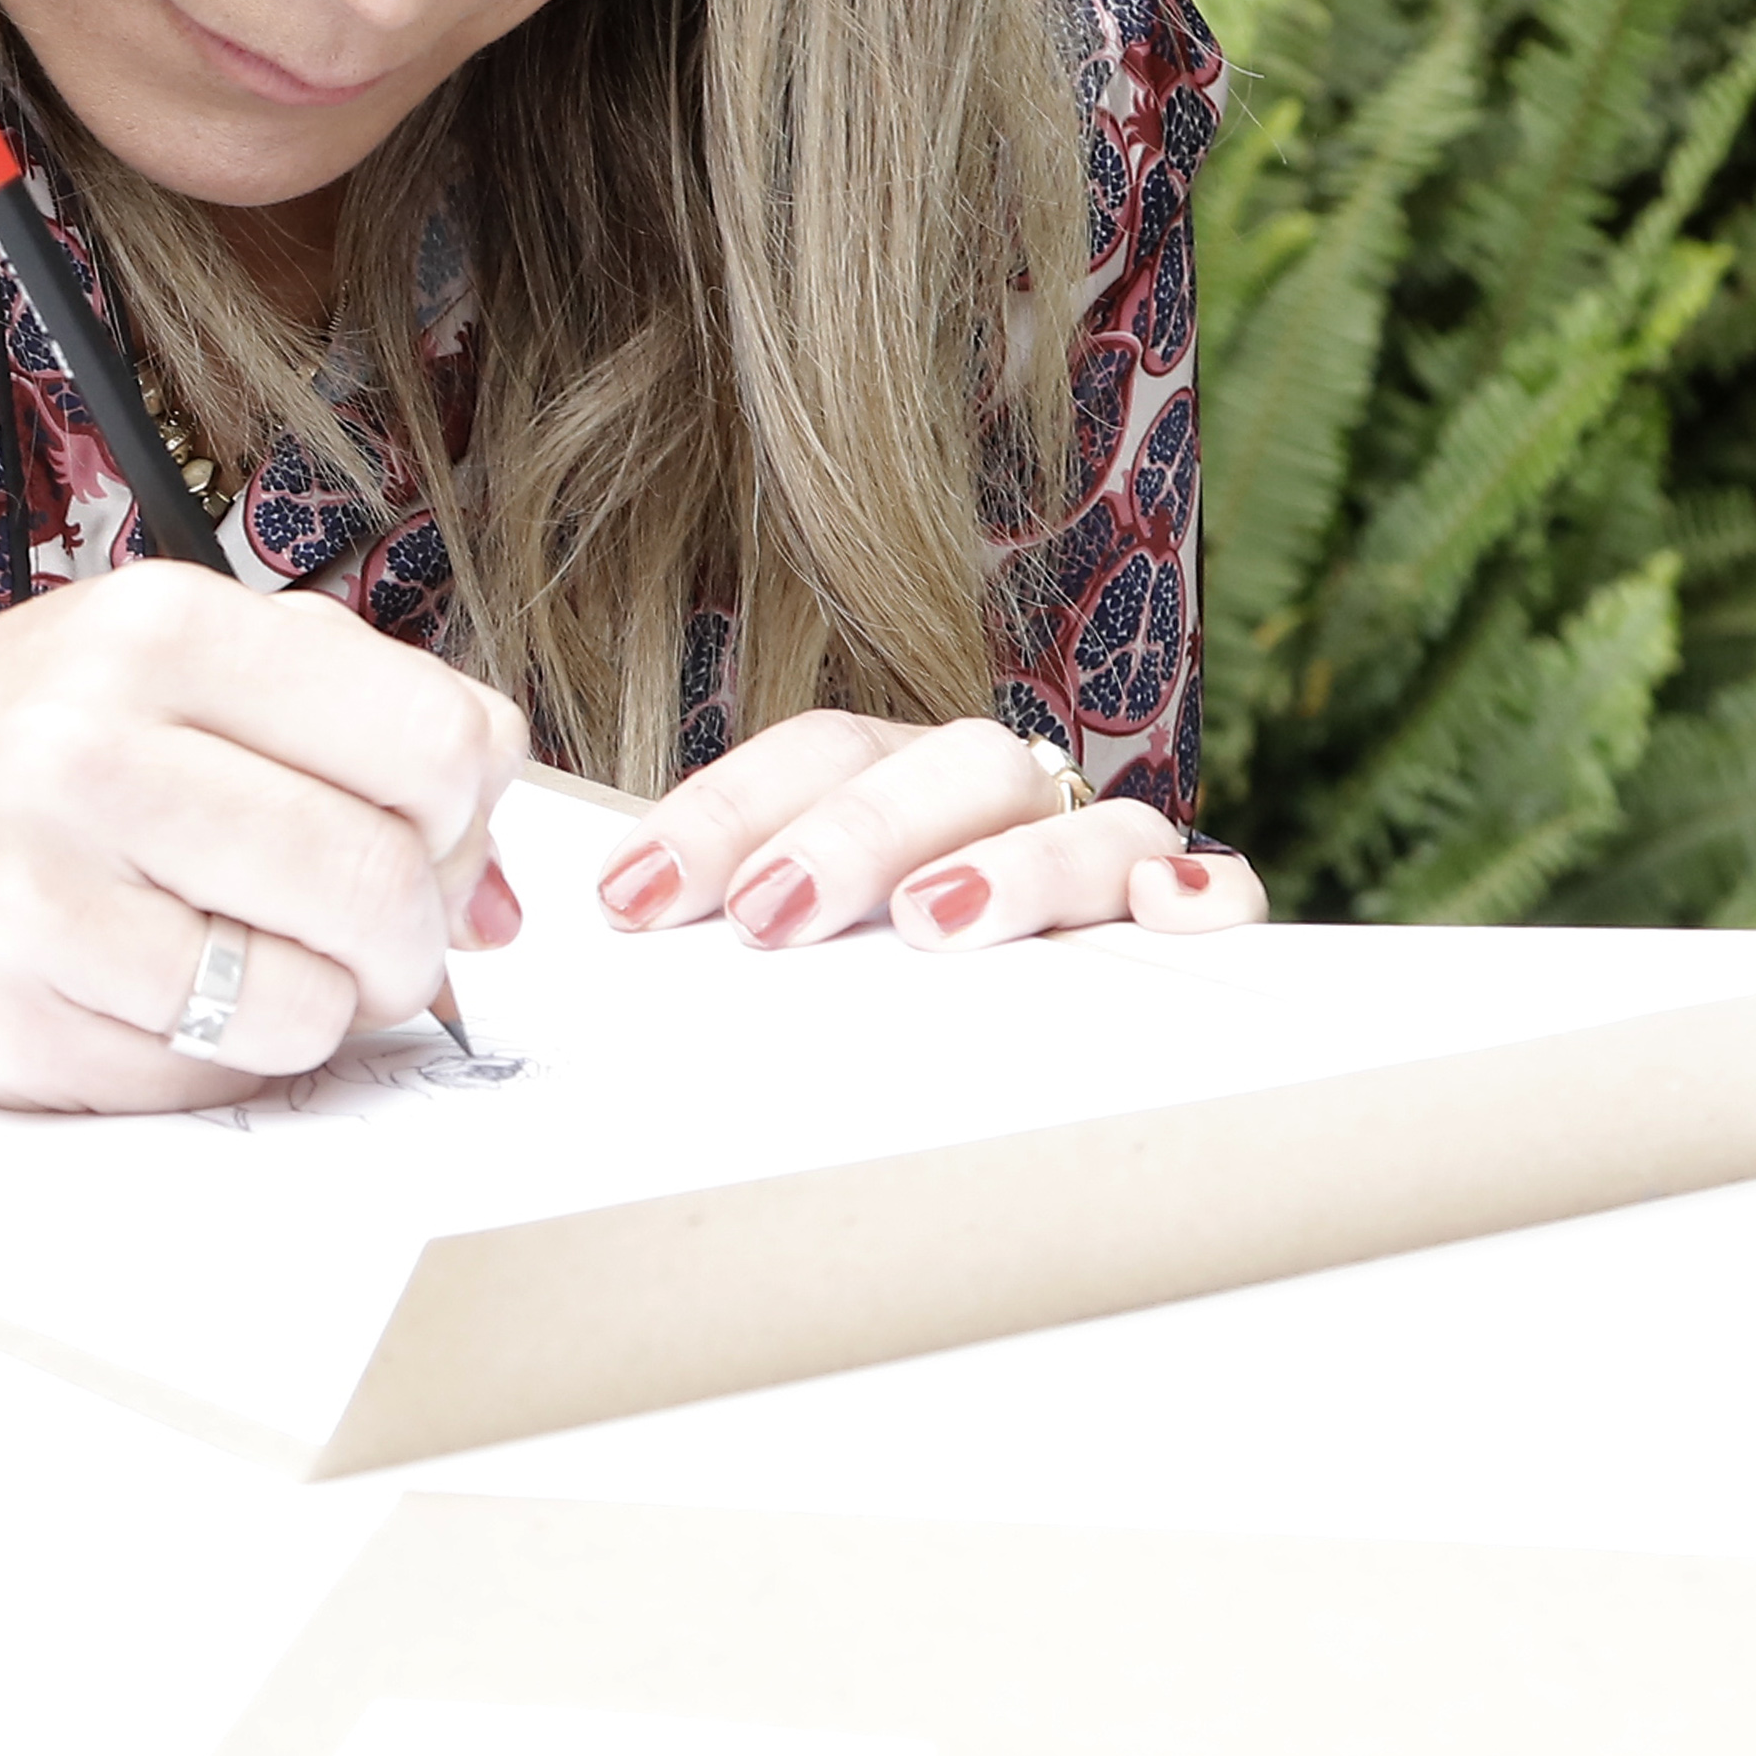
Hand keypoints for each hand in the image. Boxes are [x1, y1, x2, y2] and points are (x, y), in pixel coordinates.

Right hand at [0, 565, 528, 1111]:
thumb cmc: (11, 737)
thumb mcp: (169, 661)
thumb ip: (351, 726)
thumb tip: (505, 892)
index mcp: (160, 629)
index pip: (439, 741)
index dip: (463, 805)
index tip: (420, 819)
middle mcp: (99, 750)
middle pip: (388, 882)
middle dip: (410, 929)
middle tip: (360, 921)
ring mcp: (50, 897)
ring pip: (316, 1003)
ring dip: (319, 1003)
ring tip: (250, 953)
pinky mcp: (23, 1025)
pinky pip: (221, 1082)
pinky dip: (226, 1056)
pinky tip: (163, 991)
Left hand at [596, 710, 1264, 948]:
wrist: (1028, 1003)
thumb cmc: (873, 954)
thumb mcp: (794, 919)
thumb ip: (719, 896)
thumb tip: (531, 823)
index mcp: (896, 772)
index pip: (814, 752)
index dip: (721, 813)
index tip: (631, 896)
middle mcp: (1001, 792)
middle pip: (943, 767)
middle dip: (849, 836)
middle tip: (769, 915)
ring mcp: (1101, 843)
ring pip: (1082, 819)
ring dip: (1009, 866)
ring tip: (935, 920)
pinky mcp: (1191, 911)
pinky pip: (1223, 887)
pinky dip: (1202, 893)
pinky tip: (1166, 918)